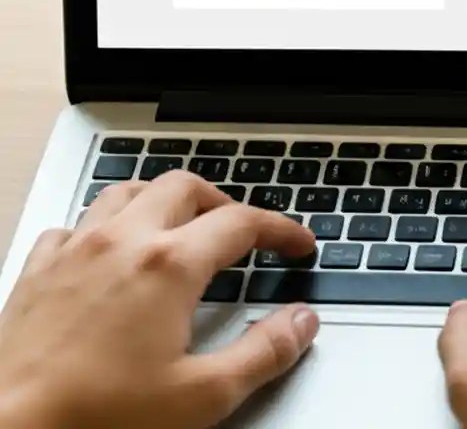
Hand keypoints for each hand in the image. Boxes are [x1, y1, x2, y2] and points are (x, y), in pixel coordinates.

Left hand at [0, 172, 318, 427]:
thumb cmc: (96, 418)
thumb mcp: (203, 395)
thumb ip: (264, 352)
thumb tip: (301, 322)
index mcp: (169, 266)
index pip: (242, 222)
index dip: (281, 229)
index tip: (297, 244)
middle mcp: (122, 244)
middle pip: (184, 188)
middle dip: (224, 202)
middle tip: (245, 232)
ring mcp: (74, 252)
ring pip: (127, 192)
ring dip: (163, 201)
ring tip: (183, 225)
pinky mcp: (36, 273)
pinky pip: (74, 225)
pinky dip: (103, 227)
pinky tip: (109, 253)